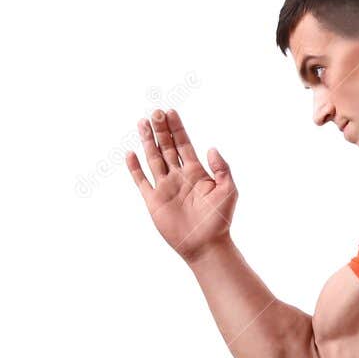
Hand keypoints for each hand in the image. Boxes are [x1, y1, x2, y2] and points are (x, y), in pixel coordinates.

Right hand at [126, 109, 236, 261]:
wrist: (206, 245)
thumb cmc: (220, 220)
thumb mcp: (228, 191)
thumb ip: (222, 168)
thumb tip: (211, 148)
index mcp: (197, 173)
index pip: (184, 145)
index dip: (177, 128)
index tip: (170, 112)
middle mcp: (179, 177)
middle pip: (167, 147)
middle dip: (161, 130)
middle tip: (155, 112)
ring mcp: (165, 188)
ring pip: (154, 159)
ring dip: (148, 141)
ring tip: (142, 122)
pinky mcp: (154, 201)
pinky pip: (142, 181)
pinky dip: (135, 168)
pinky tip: (131, 153)